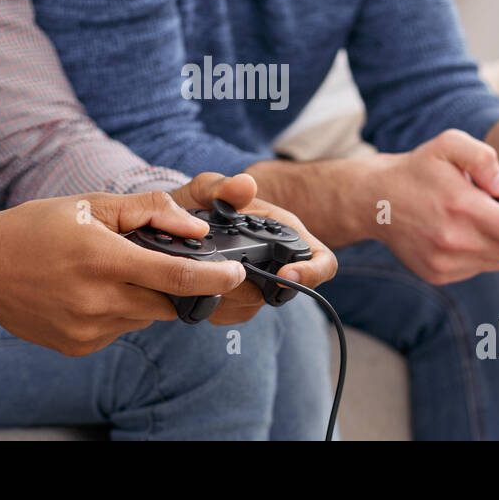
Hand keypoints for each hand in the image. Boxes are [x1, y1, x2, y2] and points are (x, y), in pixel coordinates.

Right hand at [0, 188, 246, 355]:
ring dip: (144, 297)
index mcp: (104, 260)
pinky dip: (119, 312)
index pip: (177, 279)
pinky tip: (89, 291)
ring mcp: (89, 330)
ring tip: (109, 272)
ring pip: (144, 318)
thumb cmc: (36, 228)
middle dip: (176, 286)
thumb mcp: (91, 204)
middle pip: (168, 304)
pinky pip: (119, 330)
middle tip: (160, 263)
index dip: (215, 279)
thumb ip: (149, 211)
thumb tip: (195, 229)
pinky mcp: (79, 346)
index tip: (237, 274)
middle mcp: (99, 301)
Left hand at [170, 172, 336, 324]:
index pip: (322, 261)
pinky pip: (231, 315)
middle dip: (251, 288)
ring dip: (228, 299)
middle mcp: (276, 262)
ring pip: (253, 307)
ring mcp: (257, 285)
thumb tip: (245, 184)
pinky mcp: (235, 301)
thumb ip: (224, 187)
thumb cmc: (201, 203)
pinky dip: (213, 307)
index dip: (312, 272)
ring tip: (203, 277)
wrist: (177, 222)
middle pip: (283, 292)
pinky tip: (197, 289)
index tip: (285, 275)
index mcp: (283, 233)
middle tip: (221, 275)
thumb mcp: (208, 188)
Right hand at [368, 129, 498, 284]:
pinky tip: (464, 233)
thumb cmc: (416, 170)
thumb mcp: (449, 145)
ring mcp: (446, 262)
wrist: (375, 200)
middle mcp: (455, 241)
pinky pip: (478, 268)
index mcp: (463, 208)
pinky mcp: (439, 274)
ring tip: (481, 220)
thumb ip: (484, 158)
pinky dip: (482, 253)